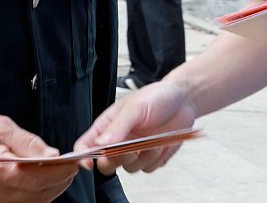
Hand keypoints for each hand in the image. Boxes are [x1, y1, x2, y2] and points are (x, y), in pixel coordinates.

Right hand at [0, 112, 77, 202]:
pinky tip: (40, 181)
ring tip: (57, 172)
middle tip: (69, 166)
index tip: (73, 162)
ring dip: (50, 190)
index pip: (40, 178)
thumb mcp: (2, 127)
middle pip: (40, 195)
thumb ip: (30, 143)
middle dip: (59, 181)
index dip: (62, 171)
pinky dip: (36, 195)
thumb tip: (54, 156)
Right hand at [74, 79, 195, 175]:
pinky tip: (160, 144)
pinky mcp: (150, 157)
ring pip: (128, 168)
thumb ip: (118, 126)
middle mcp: (119, 140)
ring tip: (152, 142)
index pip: (86, 145)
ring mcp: (134, 150)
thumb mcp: (135, 107)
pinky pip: (147, 168)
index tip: (89, 163)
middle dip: (116, 160)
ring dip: (141, 158)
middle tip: (129, 150)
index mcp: (108, 125)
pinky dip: (154, 159)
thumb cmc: (157, 96)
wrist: (184, 100)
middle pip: (106, 163)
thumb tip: (100, 143)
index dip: (83, 156)